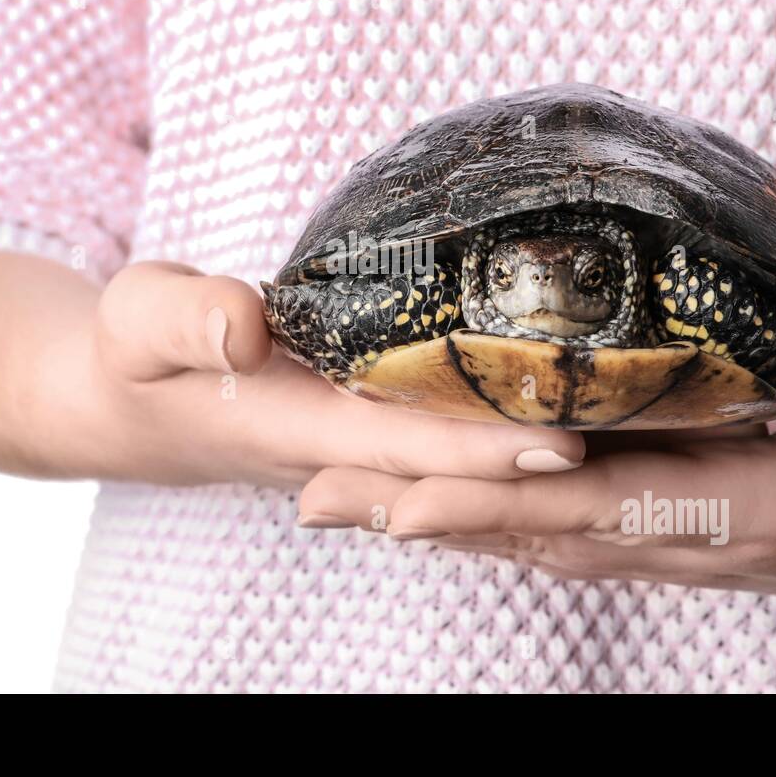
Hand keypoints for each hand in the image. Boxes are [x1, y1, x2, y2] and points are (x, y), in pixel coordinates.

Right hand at [82, 261, 585, 487]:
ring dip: (533, 440)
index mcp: (293, 429)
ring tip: (633, 416)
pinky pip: (440, 425)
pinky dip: (498, 417)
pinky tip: (558, 393)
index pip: (404, 447)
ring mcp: (356, 438)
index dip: (483, 451)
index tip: (567, 440)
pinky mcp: (363, 419)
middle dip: (541, 453)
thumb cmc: (133, 350)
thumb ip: (184, 319)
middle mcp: (342, 445)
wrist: (132, 394)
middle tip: (643, 430)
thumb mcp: (138, 319)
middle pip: (456, 458)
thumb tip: (242, 327)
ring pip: (457, 446)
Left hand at [297, 132, 775, 612]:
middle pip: (535, 532)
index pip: (602, 502)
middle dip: (424, 515)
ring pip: (533, 544)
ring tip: (334, 503)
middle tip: (312, 494)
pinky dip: (484, 528)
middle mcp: (692, 539)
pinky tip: (418, 512)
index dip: (500, 499)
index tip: (404, 494)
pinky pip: (557, 542)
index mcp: (750, 500)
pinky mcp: (665, 543)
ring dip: (437, 524)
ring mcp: (672, 551)